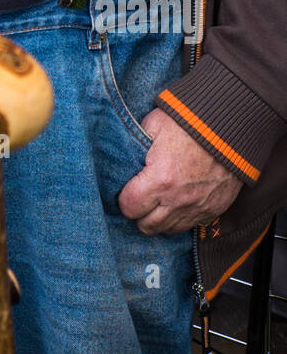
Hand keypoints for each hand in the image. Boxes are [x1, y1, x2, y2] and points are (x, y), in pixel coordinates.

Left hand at [118, 108, 242, 234]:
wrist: (230, 128)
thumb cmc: (191, 123)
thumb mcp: (155, 124)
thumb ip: (137, 143)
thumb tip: (127, 155)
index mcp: (159, 180)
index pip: (129, 207)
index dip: (124, 198)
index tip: (127, 189)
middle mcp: (177, 200)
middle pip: (147, 225)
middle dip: (139, 213)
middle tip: (140, 198)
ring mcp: (197, 207)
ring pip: (168, 230)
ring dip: (159, 219)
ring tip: (157, 203)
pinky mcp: (213, 209)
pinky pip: (191, 225)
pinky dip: (180, 218)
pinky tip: (177, 203)